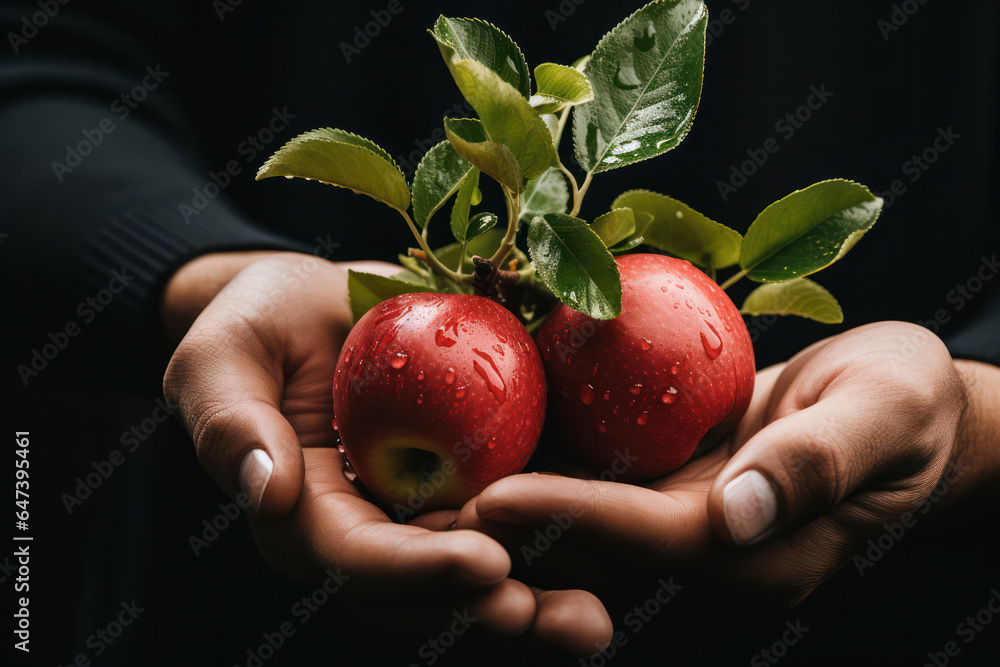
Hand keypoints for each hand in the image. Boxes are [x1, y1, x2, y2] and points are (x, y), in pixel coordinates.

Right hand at [162, 252, 611, 654]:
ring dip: (539, 602)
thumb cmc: (260, 322)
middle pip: (429, 592)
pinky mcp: (469, 483)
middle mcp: (370, 531)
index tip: (485, 566)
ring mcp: (423, 513)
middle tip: (567, 617)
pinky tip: (619, 555)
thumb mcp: (223, 356)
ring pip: (477, 577)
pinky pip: (513, 524)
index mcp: (307, 517)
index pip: (357, 561)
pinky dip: (560, 545)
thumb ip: (230, 422)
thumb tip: (267, 491)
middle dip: (494, 609)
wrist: (313, 303)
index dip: (417, 572)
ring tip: (595, 618)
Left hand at [457, 322, 980, 617]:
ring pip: (577, 526)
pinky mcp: (664, 499)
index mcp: (760, 553)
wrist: (902, 410)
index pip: (651, 540)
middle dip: (509, 530)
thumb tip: (740, 512)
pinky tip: (477, 433)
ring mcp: (680, 531)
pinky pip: (591, 490)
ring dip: (502, 505)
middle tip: (418, 501)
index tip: (494, 494)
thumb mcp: (884, 412)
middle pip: (592, 550)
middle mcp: (706, 557)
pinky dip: (536, 468)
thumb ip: (818, 461)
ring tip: (418, 477)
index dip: (571, 518)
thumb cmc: (906, 405)